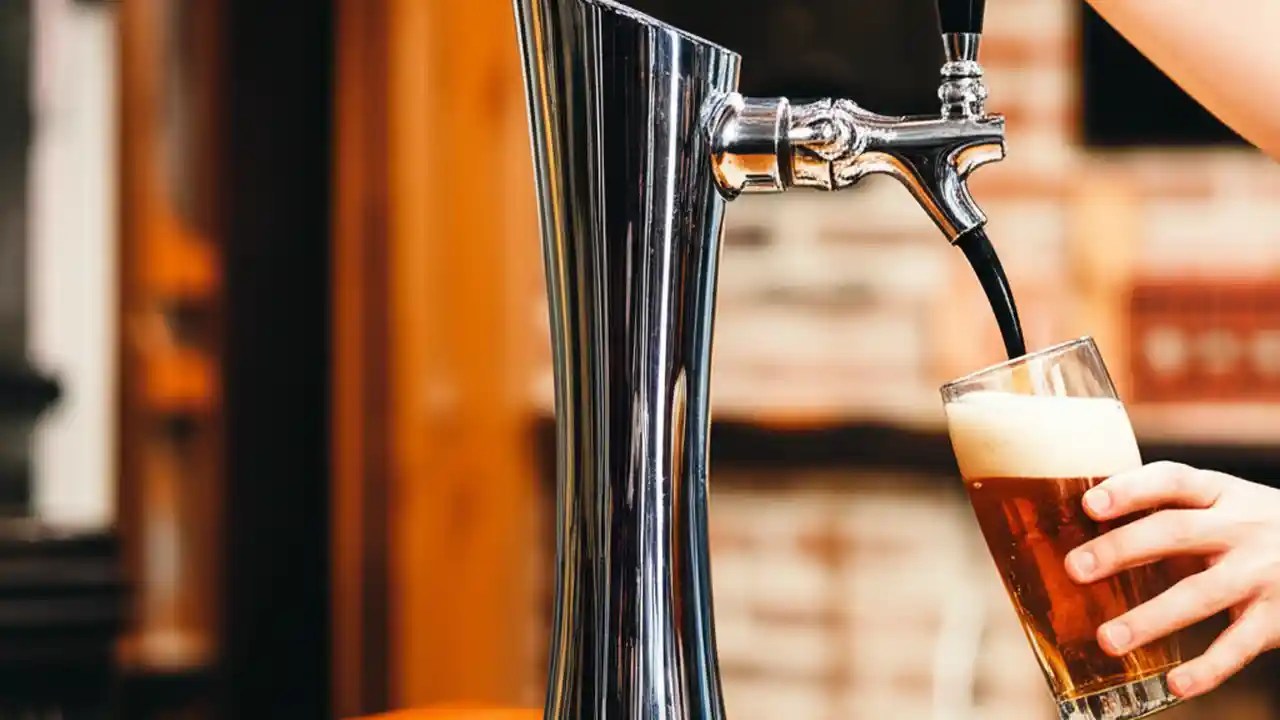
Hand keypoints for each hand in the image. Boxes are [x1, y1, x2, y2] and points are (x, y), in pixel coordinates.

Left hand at [1063, 461, 1279, 698]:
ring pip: (1200, 594)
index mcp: (1220, 493)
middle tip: (1075, 569)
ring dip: (1150, 619)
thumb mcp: (1225, 502)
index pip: (1172, 480)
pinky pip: (1238, 646)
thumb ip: (1171, 508)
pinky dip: (1208, 668)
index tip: (1089, 504)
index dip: (1130, 490)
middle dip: (1121, 550)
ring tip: (1107, 639)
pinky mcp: (1277, 619)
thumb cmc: (1257, 527)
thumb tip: (1086, 523)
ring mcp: (1260, 574)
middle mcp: (1240, 528)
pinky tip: (1176, 683)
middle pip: (1174, 533)